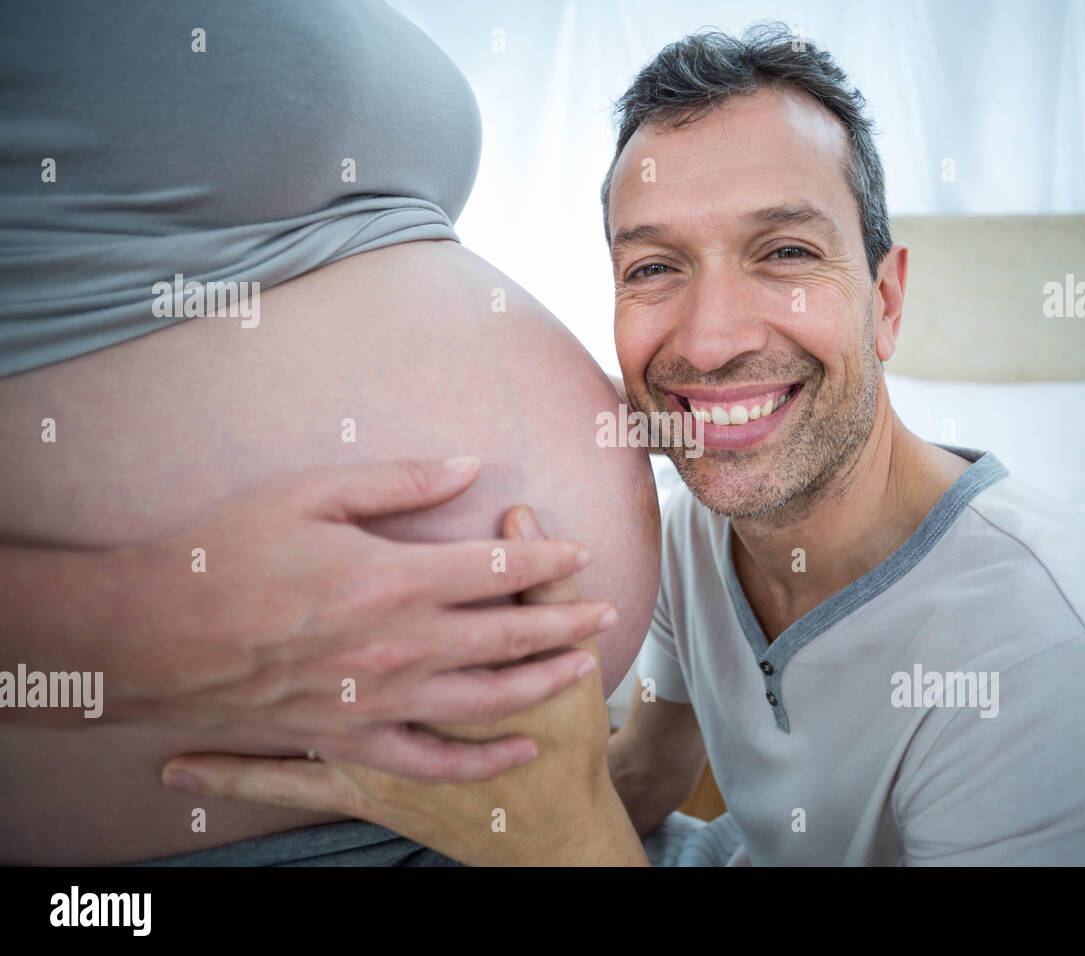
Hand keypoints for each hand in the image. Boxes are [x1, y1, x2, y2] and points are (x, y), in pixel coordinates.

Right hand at [161, 505, 647, 865]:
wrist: (153, 637)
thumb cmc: (227, 554)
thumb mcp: (312, 493)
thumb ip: (399, 481)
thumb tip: (470, 464)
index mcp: (396, 576)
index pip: (497, 564)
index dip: (546, 556)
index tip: (577, 551)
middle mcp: (402, 643)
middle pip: (510, 631)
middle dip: (568, 620)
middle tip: (610, 611)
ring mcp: (382, 699)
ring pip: (490, 697)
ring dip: (545, 681)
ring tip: (585, 666)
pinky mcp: (354, 739)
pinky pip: (436, 759)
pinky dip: (485, 758)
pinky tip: (521, 745)